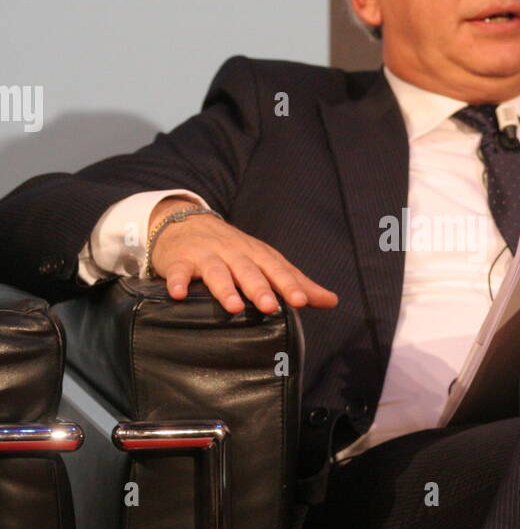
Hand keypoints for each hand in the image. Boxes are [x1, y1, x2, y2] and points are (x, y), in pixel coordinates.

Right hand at [149, 207, 337, 314]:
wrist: (185, 222)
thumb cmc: (232, 250)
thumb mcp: (265, 262)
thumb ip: (296, 282)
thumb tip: (332, 301)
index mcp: (257, 255)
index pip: (277, 270)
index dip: (290, 285)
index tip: (302, 301)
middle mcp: (234, 253)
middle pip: (248, 270)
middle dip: (260, 287)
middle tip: (270, 306)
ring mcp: (206, 255)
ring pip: (216, 271)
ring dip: (225, 288)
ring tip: (234, 307)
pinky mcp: (179, 260)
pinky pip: (177, 271)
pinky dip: (177, 281)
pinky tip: (178, 294)